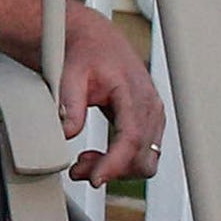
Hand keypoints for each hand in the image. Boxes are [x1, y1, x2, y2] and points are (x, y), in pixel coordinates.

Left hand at [59, 0, 164, 183]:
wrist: (95, 41)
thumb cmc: (85, 54)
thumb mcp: (70, 73)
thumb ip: (70, 103)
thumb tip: (67, 132)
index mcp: (134, 93)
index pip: (131, 138)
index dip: (115, 163)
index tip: (95, 178)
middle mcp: (150, 107)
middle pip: (142, 156)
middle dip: (112, 170)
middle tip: (78, 170)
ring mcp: (152, 116)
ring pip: (145, 160)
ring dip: (116, 169)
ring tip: (82, 164)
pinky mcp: (147, 123)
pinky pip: (142, 153)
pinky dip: (120, 161)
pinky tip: (96, 157)